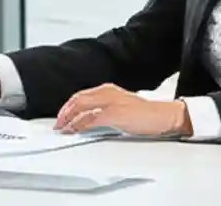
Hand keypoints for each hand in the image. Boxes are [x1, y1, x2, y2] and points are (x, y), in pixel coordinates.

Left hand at [53, 84, 191, 137]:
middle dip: (64, 112)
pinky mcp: (115, 113)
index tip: (62, 116)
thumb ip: (105, 109)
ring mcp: (110, 102)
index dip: (69, 106)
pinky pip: (91, 118)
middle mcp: (107, 92)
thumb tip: (89, 119)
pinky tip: (74, 130)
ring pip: (81, 107)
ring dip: (69, 119)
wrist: (162, 116)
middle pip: (77, 99)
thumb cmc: (145, 114)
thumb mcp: (120, 107)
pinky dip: (79, 124)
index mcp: (108, 89)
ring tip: (63, 129)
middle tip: (58, 124)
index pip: (81, 95)